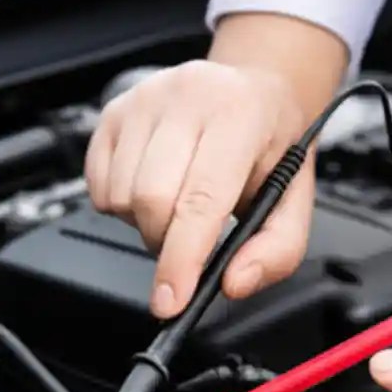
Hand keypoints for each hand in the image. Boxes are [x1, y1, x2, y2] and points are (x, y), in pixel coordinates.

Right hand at [84, 60, 315, 317]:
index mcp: (239, 115)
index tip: (170, 300)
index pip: (200, 199)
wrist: (252, 92)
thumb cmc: (269, 145)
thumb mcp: (293, 198)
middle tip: (190, 238)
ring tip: (176, 205)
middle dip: (165, 242)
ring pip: (121, 196)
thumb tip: (233, 283)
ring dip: (143, 223)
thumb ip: (277, 250)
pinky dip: (122, 206)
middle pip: (151, 201)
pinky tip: (152, 188)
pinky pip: (99, 186)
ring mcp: (143, 100)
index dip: (182, 257)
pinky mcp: (113, 112)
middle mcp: (187, 98)